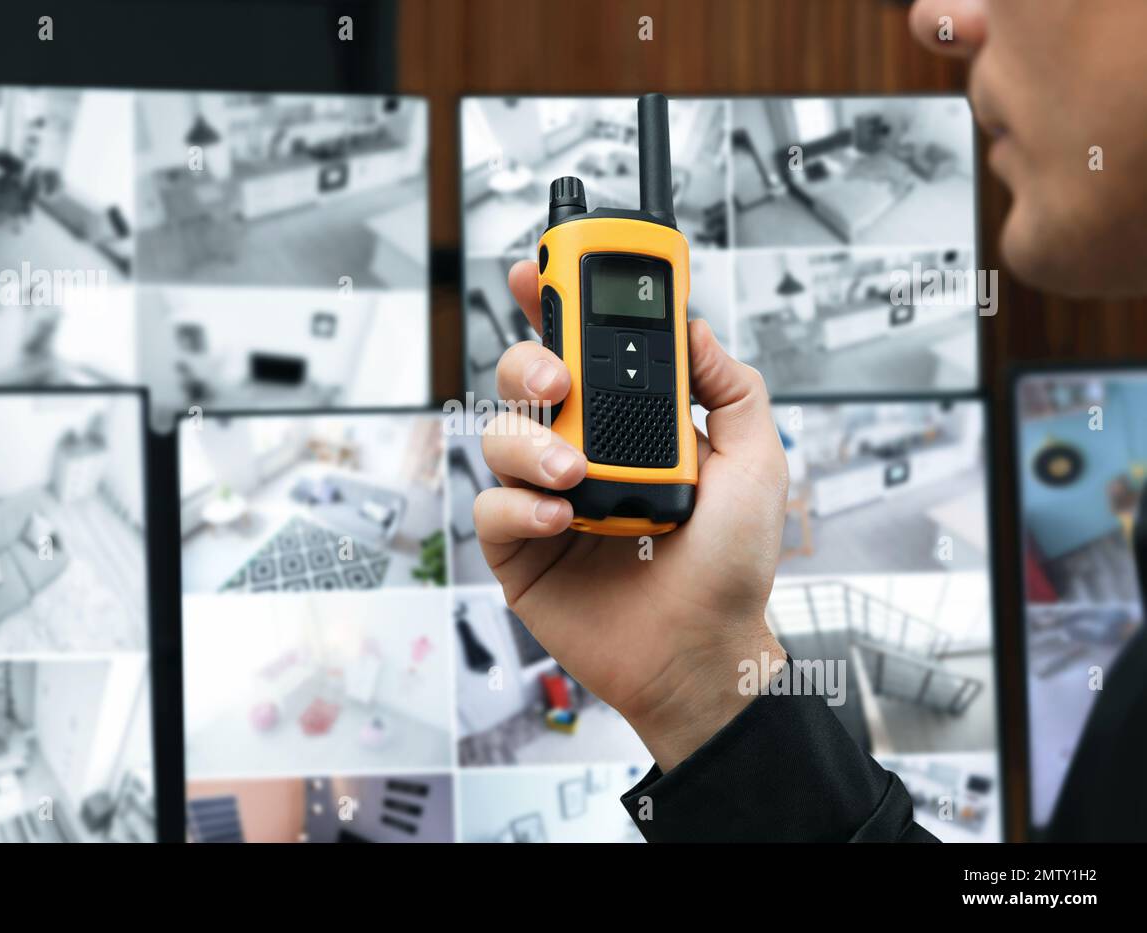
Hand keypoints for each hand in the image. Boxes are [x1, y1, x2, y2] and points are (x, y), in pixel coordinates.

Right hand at [474, 259, 788, 771]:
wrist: (706, 652)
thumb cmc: (730, 566)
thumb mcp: (755, 462)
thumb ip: (730, 388)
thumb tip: (694, 327)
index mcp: (629, 425)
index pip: (584, 349)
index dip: (556, 305)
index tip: (542, 270)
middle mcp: (580, 451)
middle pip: (524, 379)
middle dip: (528, 361)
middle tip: (557, 377)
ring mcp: (545, 498)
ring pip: (498, 437)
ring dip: (529, 442)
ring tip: (575, 473)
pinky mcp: (519, 550)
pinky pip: (490, 508)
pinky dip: (518, 505)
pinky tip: (560, 520)